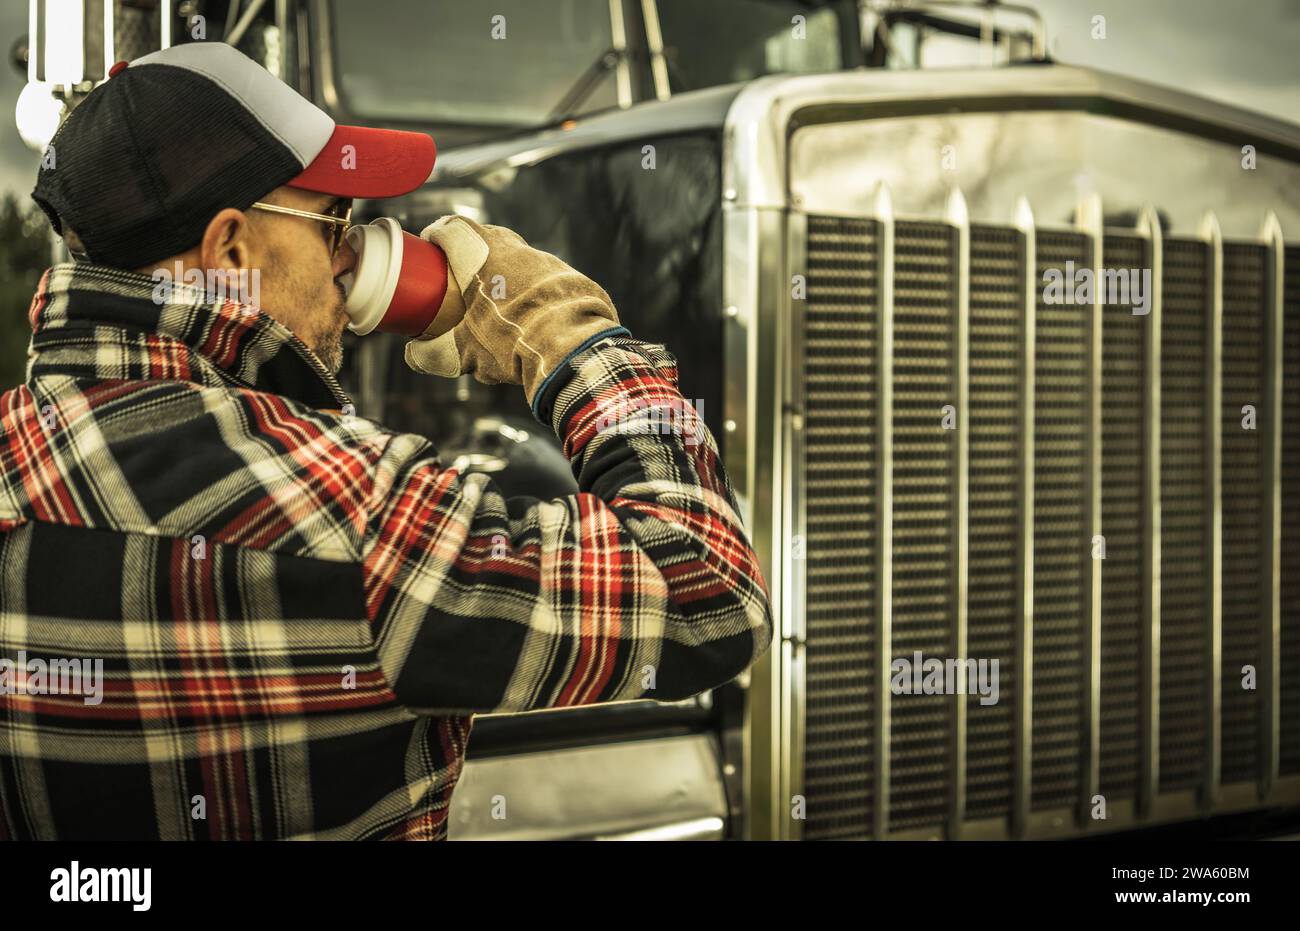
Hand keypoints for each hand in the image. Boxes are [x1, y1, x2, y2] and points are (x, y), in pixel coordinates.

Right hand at [403, 216, 622, 404]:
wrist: (571, 346)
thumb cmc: (510, 341)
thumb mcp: (464, 352)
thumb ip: (434, 354)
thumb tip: (415, 356)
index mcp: (480, 254)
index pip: (453, 227)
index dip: (438, 233)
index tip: (431, 245)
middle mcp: (514, 249)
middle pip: (486, 236)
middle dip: (471, 250)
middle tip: (461, 274)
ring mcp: (545, 261)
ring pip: (518, 257)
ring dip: (504, 273)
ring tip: (496, 300)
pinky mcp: (570, 278)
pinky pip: (543, 278)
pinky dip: (532, 290)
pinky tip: (529, 314)